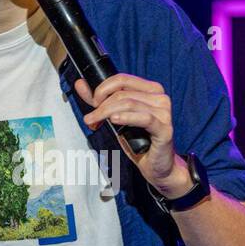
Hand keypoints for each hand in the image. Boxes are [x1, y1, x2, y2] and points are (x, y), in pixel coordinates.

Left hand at [74, 73, 193, 196]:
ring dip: (107, 113)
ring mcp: (164, 113)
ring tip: (95, 123)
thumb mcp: (116, 118)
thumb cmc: (139, 142)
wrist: (157, 166)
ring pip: (129, 104)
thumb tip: (80, 84)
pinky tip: (114, 120)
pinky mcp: (164, 129)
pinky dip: (126, 117)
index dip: (103, 89)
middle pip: (123, 93)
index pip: (122, 79)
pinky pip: (144, 118)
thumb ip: (99, 102)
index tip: (93, 102)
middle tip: (91, 118)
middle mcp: (160, 98)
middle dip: (101, 106)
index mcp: (151, 90)